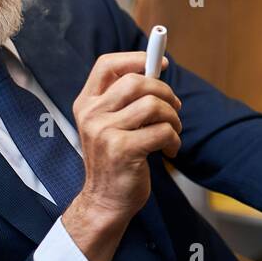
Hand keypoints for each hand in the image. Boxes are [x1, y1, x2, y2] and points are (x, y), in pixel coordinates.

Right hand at [62, 51, 178, 260]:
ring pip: (154, 106)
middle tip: (175, 109)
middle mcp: (91, 114)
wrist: (105, 201)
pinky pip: (163, 131)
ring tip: (173, 133)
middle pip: (137, 81)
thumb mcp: (111, 126)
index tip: (161, 64)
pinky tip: (169, 151)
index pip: (106, 65)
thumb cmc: (115, 161)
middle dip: (165, 92)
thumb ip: (125, 100)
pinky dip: (174, 140)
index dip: (137, 58)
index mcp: (86, 104)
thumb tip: (158, 69)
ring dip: (174, 119)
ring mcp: (104, 132)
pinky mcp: (123, 150)